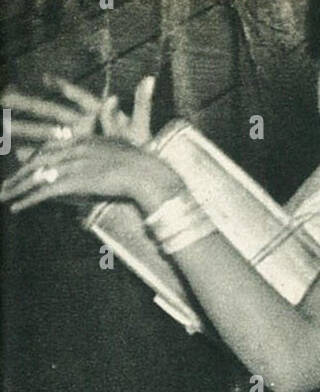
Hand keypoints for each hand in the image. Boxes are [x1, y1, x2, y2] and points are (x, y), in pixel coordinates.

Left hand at [0, 135, 180, 213]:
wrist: (146, 172)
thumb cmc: (142, 158)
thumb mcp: (126, 132)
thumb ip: (113, 117)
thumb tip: (112, 98)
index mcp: (83, 139)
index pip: (51, 147)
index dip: (35, 158)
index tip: (24, 166)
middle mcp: (72, 150)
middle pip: (39, 161)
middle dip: (20, 174)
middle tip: (6, 185)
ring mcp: (72, 166)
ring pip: (37, 177)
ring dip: (18, 188)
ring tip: (4, 196)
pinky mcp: (73, 183)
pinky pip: (45, 192)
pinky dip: (29, 200)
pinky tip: (17, 207)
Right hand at [2, 74, 154, 154]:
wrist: (140, 180)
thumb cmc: (142, 154)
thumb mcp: (142, 130)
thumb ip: (142, 106)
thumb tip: (149, 80)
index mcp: (96, 115)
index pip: (76, 96)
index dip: (62, 87)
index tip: (45, 79)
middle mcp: (81, 127)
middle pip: (51, 113)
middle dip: (27, 106)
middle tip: (4, 98)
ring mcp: (74, 146)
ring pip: (45, 136)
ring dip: (23, 133)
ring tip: (3, 128)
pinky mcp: (72, 164)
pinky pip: (50, 160)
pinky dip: (35, 159)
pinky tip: (18, 156)